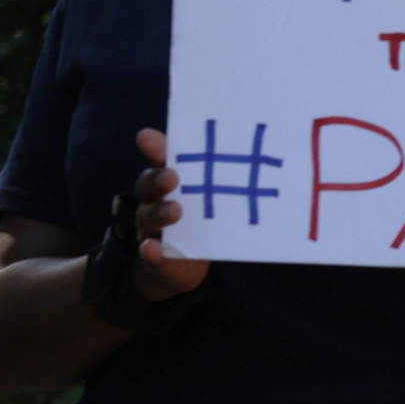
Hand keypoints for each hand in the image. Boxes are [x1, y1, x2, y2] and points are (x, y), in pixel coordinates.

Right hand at [129, 129, 209, 297]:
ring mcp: (152, 230)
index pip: (160, 161)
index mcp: (168, 184)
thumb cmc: (200, 220)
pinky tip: (151, 249)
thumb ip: (222, 179)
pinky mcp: (156, 257)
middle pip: (148, 187)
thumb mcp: (210, 197)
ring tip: (175, 211)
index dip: (154, 148)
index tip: (147, 136)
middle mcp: (155, 202)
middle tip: (173, 177)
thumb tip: (257, 157)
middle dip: (158, 180)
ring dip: (159, 213)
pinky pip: (150, 254)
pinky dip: (150, 251)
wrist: (181, 267)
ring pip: (147, 217)